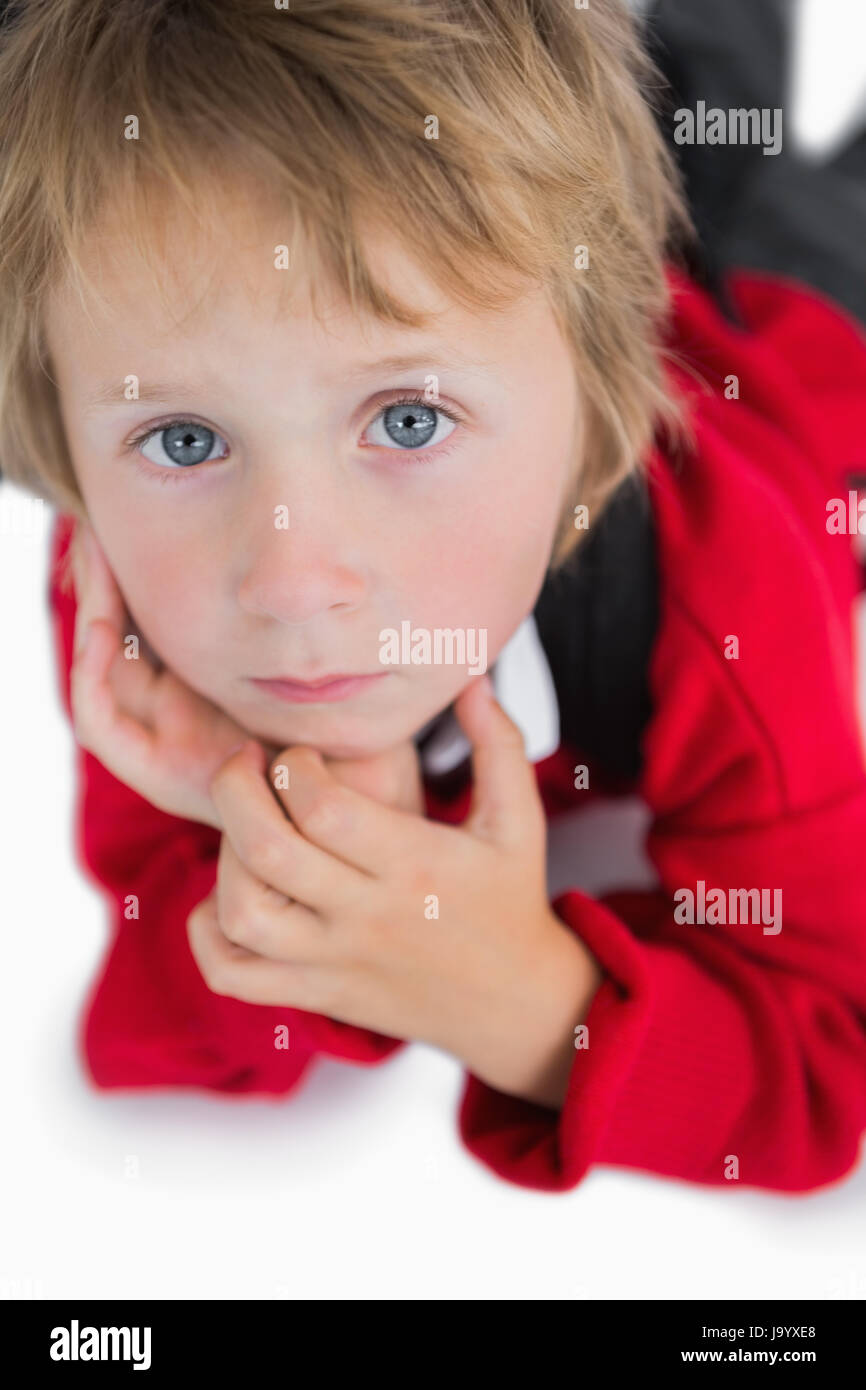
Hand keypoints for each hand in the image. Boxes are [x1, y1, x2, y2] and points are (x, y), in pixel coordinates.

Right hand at [68, 521, 424, 827]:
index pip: (155, 625)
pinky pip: (102, 725)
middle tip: (96, 525)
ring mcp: (170, 745)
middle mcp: (185, 715)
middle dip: (102, 581)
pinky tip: (105, 627)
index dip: (132, 575)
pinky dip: (91, 674)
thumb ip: (329, 620)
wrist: (372, 826)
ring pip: (101, 672)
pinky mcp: (162, 775)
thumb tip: (327, 551)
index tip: (133, 522)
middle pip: (119, 641)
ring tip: (93, 554)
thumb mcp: (348, 668)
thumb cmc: (372, 749)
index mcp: (217, 691)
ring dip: (91, 611)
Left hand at [187, 676, 602, 1105]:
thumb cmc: (511, 897)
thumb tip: (470, 678)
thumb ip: (498, 743)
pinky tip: (229, 894)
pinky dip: (207, 934)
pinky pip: (232, 975)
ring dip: (224, 857)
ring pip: (242, 914)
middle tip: (246, 763)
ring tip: (246, 827)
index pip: (324, 809)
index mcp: (415, 864)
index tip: (303, 753)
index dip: (295, 766)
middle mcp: (367, 916)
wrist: (517, 1004)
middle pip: (267, 853)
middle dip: (235, 790)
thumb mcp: (518, 819)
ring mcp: (335, 961)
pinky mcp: (316, 993)